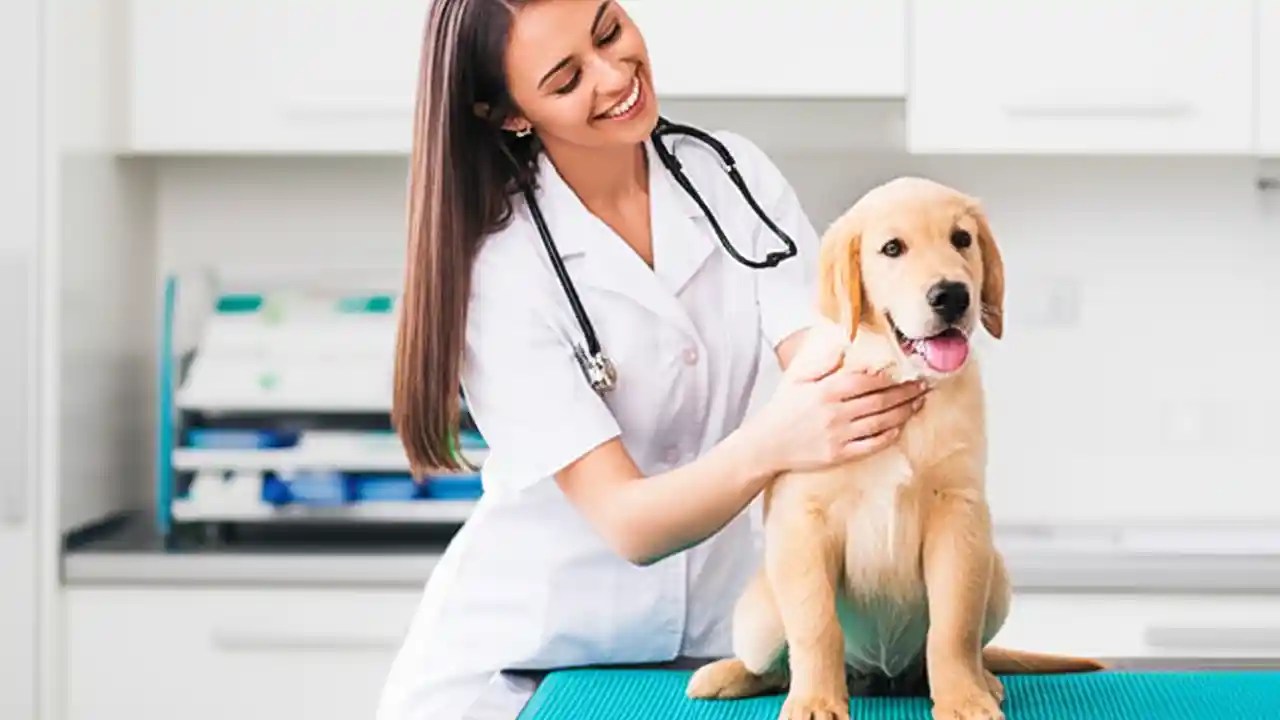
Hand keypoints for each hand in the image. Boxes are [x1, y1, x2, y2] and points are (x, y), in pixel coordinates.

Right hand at [749, 342, 926, 474]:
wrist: (766, 444)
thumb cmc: (782, 409)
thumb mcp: (796, 378)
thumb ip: (821, 363)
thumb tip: (843, 346)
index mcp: (826, 390)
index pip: (868, 381)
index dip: (892, 377)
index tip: (909, 372)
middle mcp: (835, 412)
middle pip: (880, 401)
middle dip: (906, 393)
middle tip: (924, 387)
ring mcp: (839, 435)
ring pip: (881, 422)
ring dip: (903, 413)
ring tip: (918, 404)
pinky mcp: (839, 455)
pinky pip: (871, 445)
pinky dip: (888, 436)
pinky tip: (899, 428)